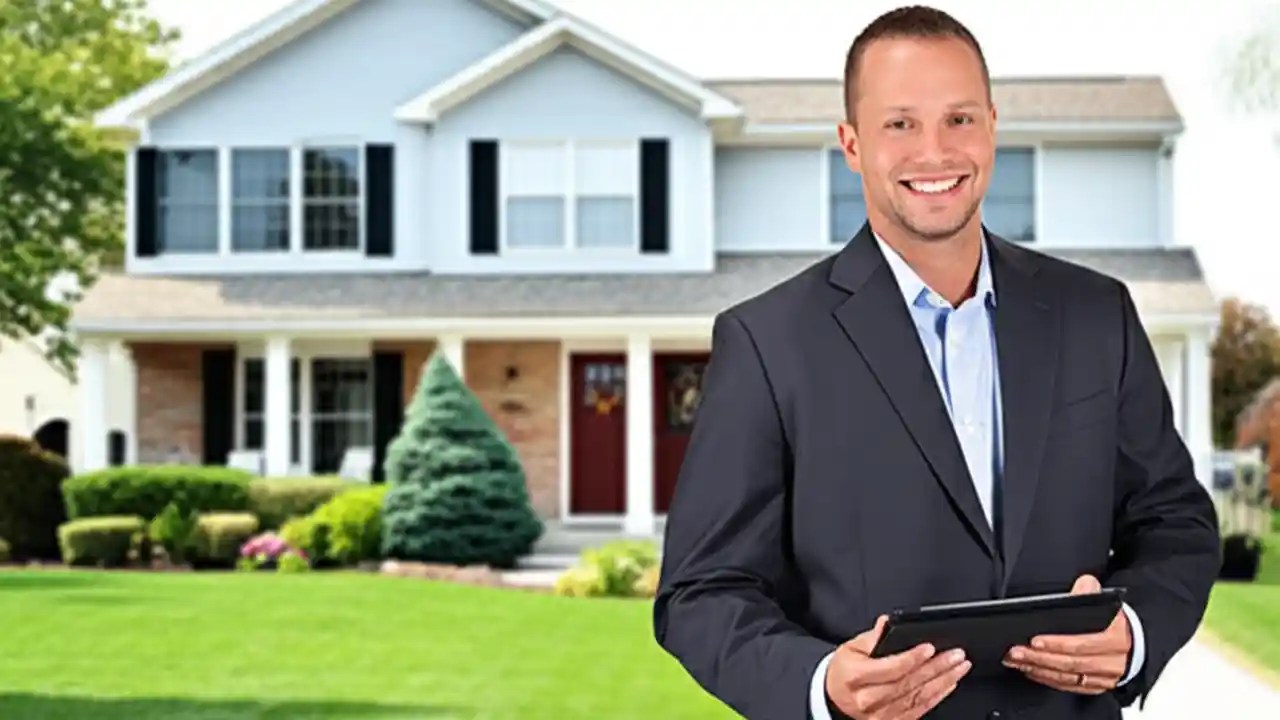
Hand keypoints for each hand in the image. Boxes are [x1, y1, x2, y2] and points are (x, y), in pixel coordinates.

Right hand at [825, 614, 971, 718]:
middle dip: (936, 668)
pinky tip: (949, 683)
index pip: (889, 668)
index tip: (930, 648)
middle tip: (956, 655)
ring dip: (942, 681)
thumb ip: (872, 637)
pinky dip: (937, 696)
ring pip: (917, 698)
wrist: (835, 698)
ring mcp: (880, 715)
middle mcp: (867, 699)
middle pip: (907, 683)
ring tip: (959, 666)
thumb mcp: (850, 648)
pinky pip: (919, 709)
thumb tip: (887, 622)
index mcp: (854, 677)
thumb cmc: (844, 671)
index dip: (911, 658)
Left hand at [1002, 574, 1132, 693]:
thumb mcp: (1106, 604)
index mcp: (1117, 638)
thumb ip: (1091, 593)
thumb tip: (1085, 583)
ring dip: (1038, 669)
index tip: (1034, 640)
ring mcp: (1105, 677)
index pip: (1082, 643)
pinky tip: (1030, 669)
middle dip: (1039, 658)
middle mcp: (1113, 661)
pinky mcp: (1096, 686)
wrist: (1134, 641)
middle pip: (1071, 662)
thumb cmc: (1114, 622)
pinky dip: (1047, 678)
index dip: (1057, 643)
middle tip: (1016, 651)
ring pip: (1068, 677)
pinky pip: (1069, 686)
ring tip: (1016, 660)